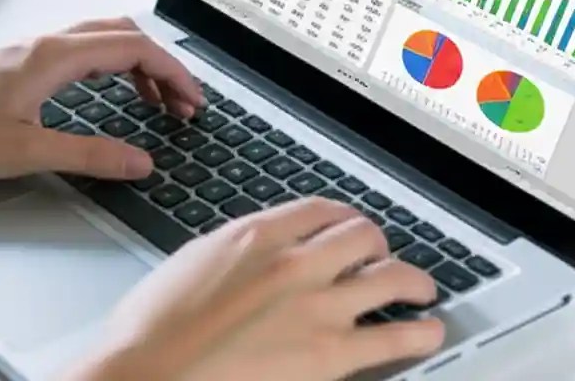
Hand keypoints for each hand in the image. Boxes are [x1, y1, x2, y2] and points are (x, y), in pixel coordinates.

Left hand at [0, 18, 203, 195]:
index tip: (194, 101)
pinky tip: (107, 94)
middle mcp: (48, 45)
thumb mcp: (28, 151)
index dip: (175, 74)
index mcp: (58, 56)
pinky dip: (112, 68)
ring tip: (155, 101)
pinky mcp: (20, 65)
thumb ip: (91, 156)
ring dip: (138, 66)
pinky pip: (83, 51)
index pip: (137, 50)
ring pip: (103, 41)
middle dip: (164, 67)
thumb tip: (139, 162)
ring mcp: (33, 52)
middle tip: (182, 103)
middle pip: (126, 37)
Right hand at [67, 198, 445, 380]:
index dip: (346, 218)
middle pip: (363, 236)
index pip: (323, 210)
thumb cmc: (151, 333)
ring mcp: (318, 308)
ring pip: (391, 277)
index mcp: (258, 234)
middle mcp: (296, 262)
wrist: (146, 377)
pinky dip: (420, 332)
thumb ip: (241, 252)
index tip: (352, 227)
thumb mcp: (195, 263)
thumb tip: (264, 252)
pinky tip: (429, 331)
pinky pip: (395, 336)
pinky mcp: (330, 355)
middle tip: (384, 259)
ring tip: (423, 290)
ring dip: (414, 282)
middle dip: (379, 247)